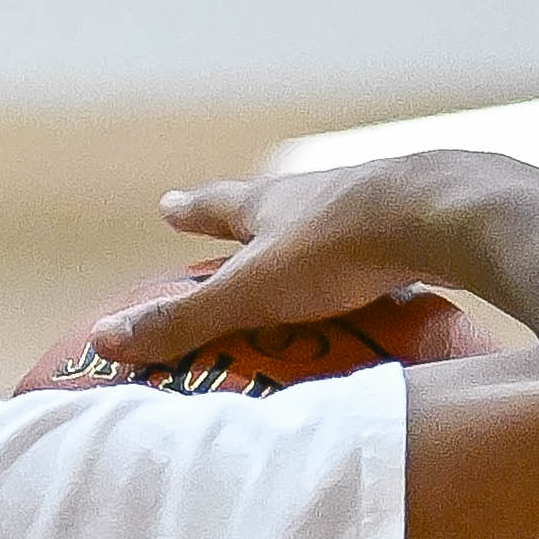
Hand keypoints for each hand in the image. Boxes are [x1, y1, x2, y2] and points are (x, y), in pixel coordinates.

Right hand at [91, 164, 488, 363]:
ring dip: (310, 245)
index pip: (217, 207)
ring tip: (306, 263)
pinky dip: (364, 271)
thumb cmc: (333, 250)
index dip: (192, 213)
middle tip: (239, 227)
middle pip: (272, 210)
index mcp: (268, 204)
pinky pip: (376, 255)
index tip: (169, 206)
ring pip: (326, 227)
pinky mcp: (410, 231)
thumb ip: (186, 321)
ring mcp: (364, 209)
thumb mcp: (250, 293)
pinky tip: (376, 288)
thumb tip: (106, 341)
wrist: (432, 216)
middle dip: (251, 225)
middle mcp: (313, 197)